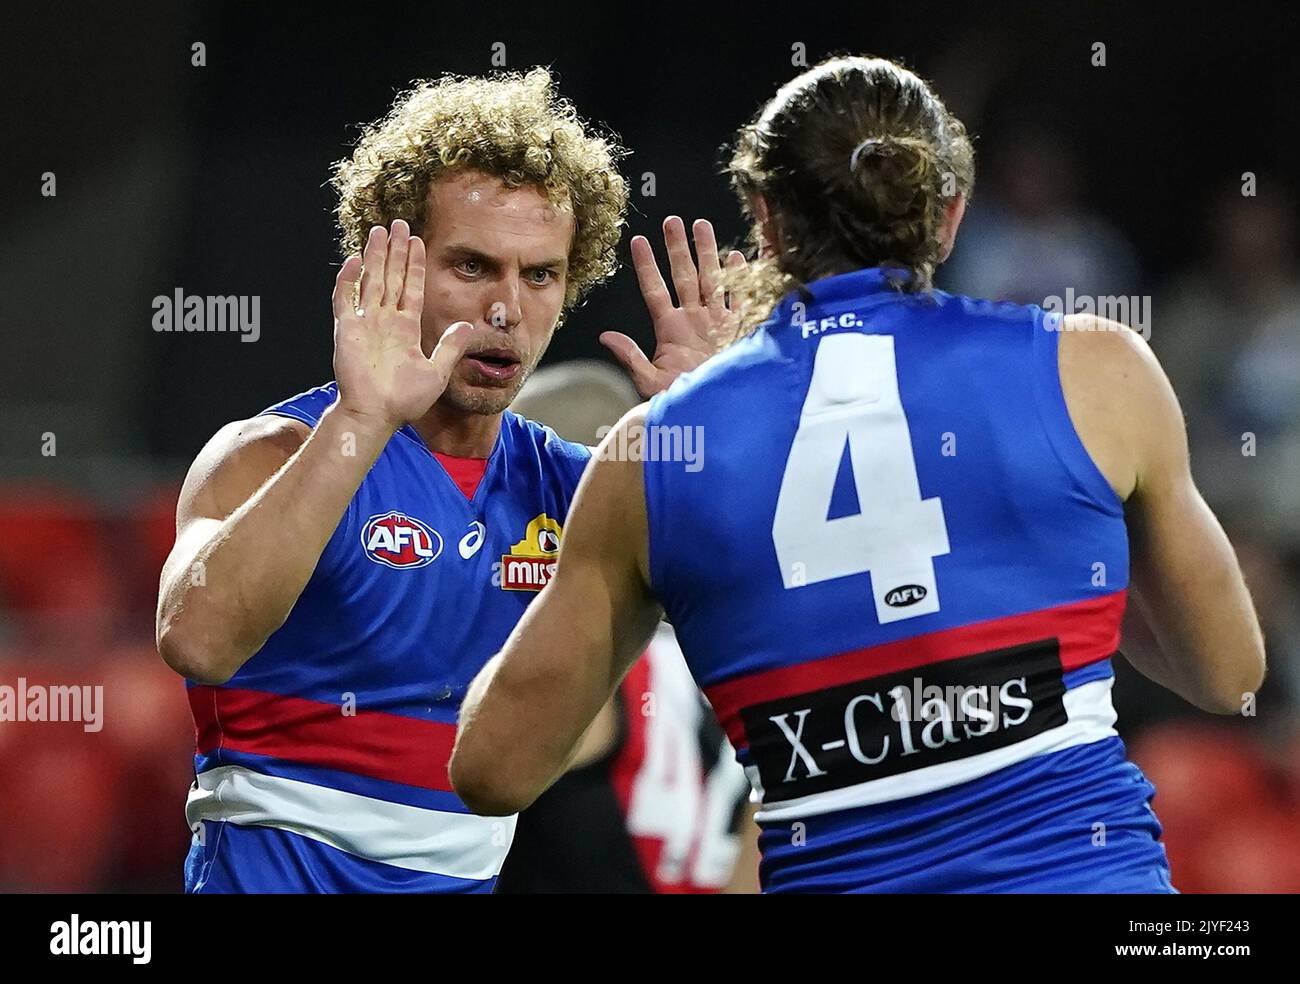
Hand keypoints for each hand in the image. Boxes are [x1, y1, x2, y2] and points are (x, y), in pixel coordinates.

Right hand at [332, 220, 471, 429]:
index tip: (418, 241)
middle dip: (396, 251)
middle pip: (391, 277)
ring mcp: (365, 323)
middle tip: (400, 224)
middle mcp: (385, 321)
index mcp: (406, 328)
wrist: (377, 415)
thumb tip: (468, 327)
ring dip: (375, 256)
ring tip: (380, 231)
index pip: (411, 288)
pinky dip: (348, 280)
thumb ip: (450, 347)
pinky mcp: (347, 330)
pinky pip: (345, 299)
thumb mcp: (436, 372)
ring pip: (371, 280)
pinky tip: (354, 261)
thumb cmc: (404, 400)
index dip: (414, 264)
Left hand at [601, 216, 745, 397]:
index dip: (647, 266)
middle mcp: (693, 321)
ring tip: (700, 225)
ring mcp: (716, 323)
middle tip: (671, 221)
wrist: (719, 413)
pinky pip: (738, 298)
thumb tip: (605, 337)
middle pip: (684, 276)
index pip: (655, 290)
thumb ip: (631, 358)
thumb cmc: (684, 402)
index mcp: (670, 330)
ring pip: (711, 278)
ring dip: (706, 252)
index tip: (638, 242)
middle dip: (678, 248)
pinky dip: (738, 278)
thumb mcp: (652, 382)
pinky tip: (735, 255)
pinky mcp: (739, 330)